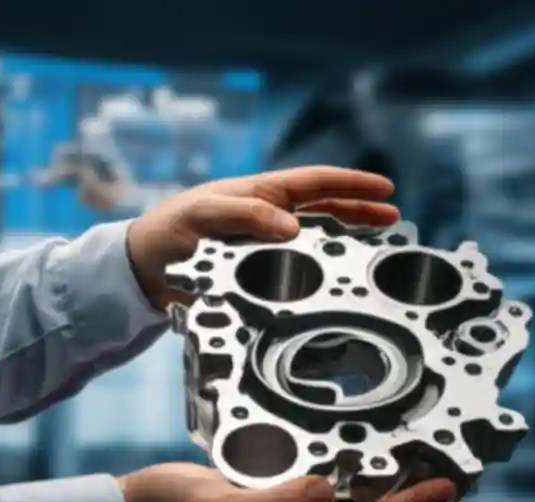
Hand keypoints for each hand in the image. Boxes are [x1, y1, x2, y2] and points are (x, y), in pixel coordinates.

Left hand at [126, 166, 399, 308]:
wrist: (140, 270)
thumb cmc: (168, 231)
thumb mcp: (202, 215)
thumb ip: (245, 216)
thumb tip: (294, 228)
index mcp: (260, 194)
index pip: (315, 182)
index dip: (351, 183)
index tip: (385, 187)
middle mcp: (267, 217)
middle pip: (325, 209)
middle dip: (360, 211)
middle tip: (394, 218)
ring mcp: (264, 246)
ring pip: (316, 241)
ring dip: (345, 243)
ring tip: (376, 251)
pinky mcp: (256, 274)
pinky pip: (296, 272)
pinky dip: (319, 275)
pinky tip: (335, 286)